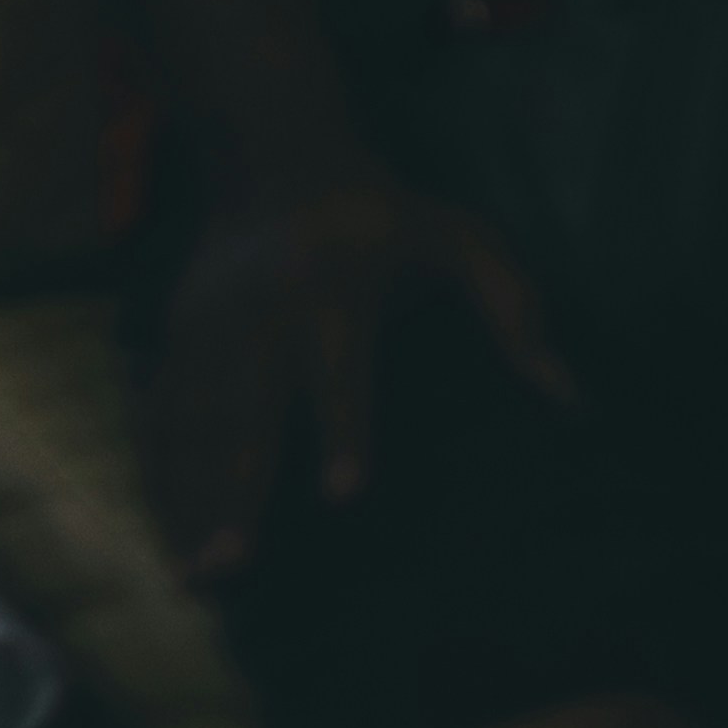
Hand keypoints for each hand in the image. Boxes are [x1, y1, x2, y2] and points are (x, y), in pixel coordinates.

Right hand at [136, 160, 572, 578]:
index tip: (346, 494)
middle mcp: (261, 311)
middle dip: (239, 489)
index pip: (340, 369)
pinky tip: (166, 537)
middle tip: (235, 566)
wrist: (272, 149)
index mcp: (333, 288)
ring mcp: (207, 325)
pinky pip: (158, 415)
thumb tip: (570, 397)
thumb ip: (511, 306)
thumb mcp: (456, 235)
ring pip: (192, 424)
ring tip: (195, 578)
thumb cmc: (383, 212)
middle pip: (248, 410)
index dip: (344, 430)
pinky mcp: (175, 335)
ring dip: (188, 500)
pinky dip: (158, 477)